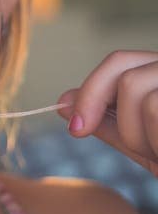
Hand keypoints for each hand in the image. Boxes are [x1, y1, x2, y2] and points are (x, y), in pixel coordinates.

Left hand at [57, 51, 157, 176]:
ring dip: (134, 133)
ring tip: (157, 151)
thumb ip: (106, 122)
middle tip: (105, 140)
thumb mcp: (140, 144)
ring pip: (131, 85)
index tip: (76, 129)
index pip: (118, 61)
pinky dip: (152, 139)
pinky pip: (152, 106)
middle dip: (98, 104)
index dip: (90, 92)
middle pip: (118, 64)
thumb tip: (64, 103)